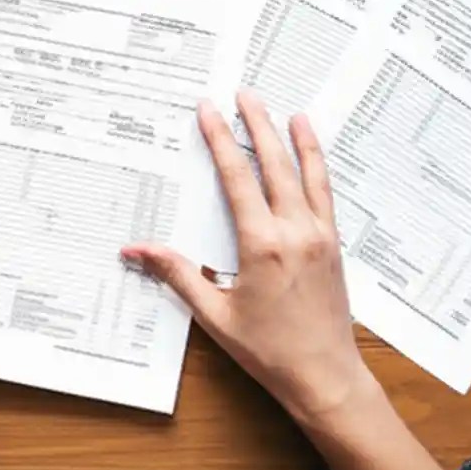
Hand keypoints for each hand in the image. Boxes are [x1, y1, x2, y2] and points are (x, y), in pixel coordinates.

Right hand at [122, 92, 371, 422]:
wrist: (325, 376)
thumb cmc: (269, 350)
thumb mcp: (214, 315)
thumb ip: (177, 274)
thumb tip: (136, 249)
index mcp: (262, 244)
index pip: (237, 177)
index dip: (220, 139)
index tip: (209, 110)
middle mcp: (295, 231)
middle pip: (274, 163)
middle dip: (257, 124)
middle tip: (244, 93)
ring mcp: (320, 235)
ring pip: (308, 174)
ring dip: (296, 139)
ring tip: (288, 111)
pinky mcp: (334, 245)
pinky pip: (326, 195)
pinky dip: (319, 168)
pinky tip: (314, 155)